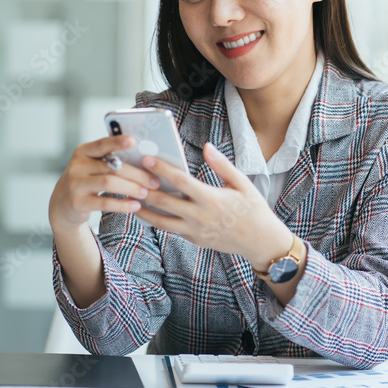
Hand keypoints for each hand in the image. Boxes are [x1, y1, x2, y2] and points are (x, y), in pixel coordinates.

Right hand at [48, 134, 161, 231]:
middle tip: (154, 181)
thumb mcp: (92, 166)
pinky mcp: (77, 202)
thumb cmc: (87, 181)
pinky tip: (135, 206)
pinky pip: (104, 203)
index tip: (133, 141)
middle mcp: (76, 166)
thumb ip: (110, 160)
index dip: (117, 142)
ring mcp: (75, 184)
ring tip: (146, 193)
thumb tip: (144, 158)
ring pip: (109, 183)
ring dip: (131, 188)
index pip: (102, 144)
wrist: (62, 204)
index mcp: (83, 152)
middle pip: (111, 167)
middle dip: (136, 174)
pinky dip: (123, 204)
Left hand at [133, 141, 293, 269]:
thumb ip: (222, 165)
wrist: (260, 241)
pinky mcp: (193, 239)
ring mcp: (195, 230)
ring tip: (127, 196)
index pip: (181, 181)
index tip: (147, 158)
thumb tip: (206, 146)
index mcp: (211, 199)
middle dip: (144, 188)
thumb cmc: (253, 209)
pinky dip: (154, 220)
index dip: (162, 169)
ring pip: (161, 220)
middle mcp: (200, 216)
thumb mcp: (242, 183)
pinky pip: (169, 229)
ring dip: (142, 208)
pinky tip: (144, 210)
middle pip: (164, 201)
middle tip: (129, 176)